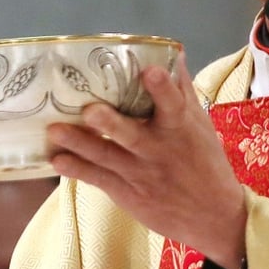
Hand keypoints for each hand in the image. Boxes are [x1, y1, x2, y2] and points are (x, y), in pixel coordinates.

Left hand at [48, 53, 246, 268]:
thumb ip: (181, 90)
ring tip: (55, 130)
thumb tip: (172, 52)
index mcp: (180, 127)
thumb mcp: (199, 125)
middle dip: (110, 123)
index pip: (173, 104)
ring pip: (107, 156)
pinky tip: (58, 160)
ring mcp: (140, 173)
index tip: (149, 70)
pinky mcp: (127, 193)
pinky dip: (78, 170)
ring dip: (80, 143)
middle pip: (132, 135)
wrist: (213, 216)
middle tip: (90, 110)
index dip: (162, 88)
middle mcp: (159, 150)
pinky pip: (99, 179)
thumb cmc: (205, 162)